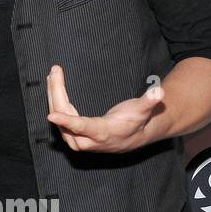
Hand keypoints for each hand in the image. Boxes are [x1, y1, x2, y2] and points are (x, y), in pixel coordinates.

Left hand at [46, 64, 165, 150]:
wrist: (134, 136)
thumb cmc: (137, 120)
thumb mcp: (144, 110)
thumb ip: (150, 101)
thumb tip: (159, 92)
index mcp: (103, 133)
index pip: (82, 128)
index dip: (67, 121)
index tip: (51, 115)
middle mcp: (88, 140)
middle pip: (64, 118)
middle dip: (57, 93)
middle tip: (54, 71)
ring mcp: (79, 139)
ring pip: (59, 118)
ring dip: (54, 95)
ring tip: (52, 75)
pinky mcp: (75, 134)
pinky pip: (60, 118)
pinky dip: (55, 100)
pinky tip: (54, 86)